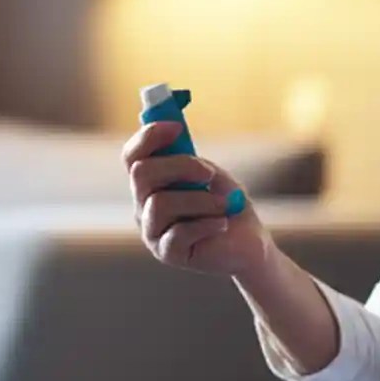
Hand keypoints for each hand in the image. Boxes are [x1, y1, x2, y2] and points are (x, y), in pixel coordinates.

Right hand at [122, 122, 275, 276]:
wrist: (248, 241)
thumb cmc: (226, 204)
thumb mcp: (209, 173)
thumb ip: (187, 155)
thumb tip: (172, 126)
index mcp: (150, 183)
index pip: (132, 155)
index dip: (148, 136)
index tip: (176, 127)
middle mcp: (143, 206)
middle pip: (141, 173)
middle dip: (179, 166)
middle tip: (209, 174)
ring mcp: (151, 231)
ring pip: (160, 204)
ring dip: (200, 200)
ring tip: (224, 205)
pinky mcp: (166, 254)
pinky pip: (177, 233)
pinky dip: (206, 224)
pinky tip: (222, 224)